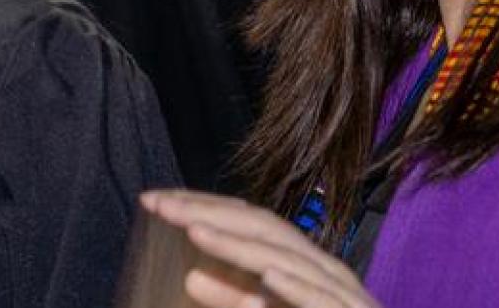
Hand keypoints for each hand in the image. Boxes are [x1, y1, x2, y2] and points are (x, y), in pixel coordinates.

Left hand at [141, 191, 379, 307]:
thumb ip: (235, 301)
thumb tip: (191, 275)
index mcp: (303, 268)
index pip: (250, 224)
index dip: (204, 206)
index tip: (156, 201)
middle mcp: (324, 273)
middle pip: (266, 229)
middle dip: (211, 212)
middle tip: (159, 204)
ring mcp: (343, 296)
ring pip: (290, 261)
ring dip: (241, 244)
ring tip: (195, 230)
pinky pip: (323, 302)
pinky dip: (296, 287)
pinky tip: (268, 276)